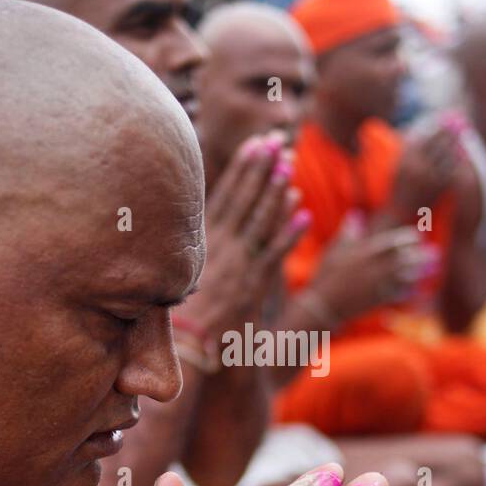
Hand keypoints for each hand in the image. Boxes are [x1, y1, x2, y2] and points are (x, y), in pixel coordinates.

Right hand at [179, 131, 310, 338]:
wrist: (182, 346)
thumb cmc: (182, 315)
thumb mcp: (184, 273)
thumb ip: (198, 251)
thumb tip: (201, 233)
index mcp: (202, 241)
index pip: (225, 196)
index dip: (242, 169)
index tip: (253, 144)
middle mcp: (219, 247)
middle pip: (243, 199)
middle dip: (261, 167)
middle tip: (277, 139)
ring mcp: (235, 265)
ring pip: (258, 220)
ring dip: (275, 191)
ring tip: (290, 164)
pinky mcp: (250, 286)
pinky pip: (273, 254)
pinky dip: (289, 233)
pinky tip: (304, 214)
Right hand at [307, 213, 436, 322]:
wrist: (321, 305)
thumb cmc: (325, 275)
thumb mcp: (334, 251)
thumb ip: (347, 233)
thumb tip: (355, 215)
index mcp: (363, 254)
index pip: (391, 243)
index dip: (406, 239)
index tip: (417, 237)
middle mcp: (373, 268)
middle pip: (403, 260)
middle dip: (420, 256)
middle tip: (434, 253)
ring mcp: (376, 285)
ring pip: (404, 277)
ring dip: (420, 273)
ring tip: (432, 269)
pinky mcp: (376, 301)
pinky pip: (397, 295)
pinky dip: (409, 292)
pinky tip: (417, 290)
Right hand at [389, 113, 464, 221]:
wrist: (397, 213)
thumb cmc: (397, 189)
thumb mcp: (398, 166)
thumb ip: (408, 150)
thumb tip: (419, 133)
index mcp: (405, 156)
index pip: (424, 134)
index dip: (436, 125)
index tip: (443, 118)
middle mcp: (416, 163)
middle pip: (438, 141)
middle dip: (449, 131)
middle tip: (458, 123)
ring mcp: (428, 174)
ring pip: (446, 153)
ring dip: (455, 142)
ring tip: (461, 136)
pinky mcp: (437, 185)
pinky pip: (451, 168)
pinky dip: (457, 160)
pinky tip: (461, 155)